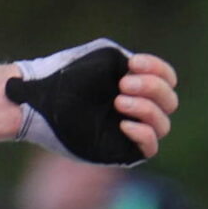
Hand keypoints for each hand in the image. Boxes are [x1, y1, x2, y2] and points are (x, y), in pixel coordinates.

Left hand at [9, 41, 177, 164]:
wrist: (38, 97)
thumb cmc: (64, 75)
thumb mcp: (103, 59)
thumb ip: (131, 64)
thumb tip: (148, 78)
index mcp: (134, 83)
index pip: (167, 79)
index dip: (158, 69)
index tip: (132, 62)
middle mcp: (134, 107)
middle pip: (169, 102)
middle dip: (152, 88)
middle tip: (122, 84)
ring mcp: (127, 129)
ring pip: (163, 124)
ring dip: (147, 109)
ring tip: (119, 101)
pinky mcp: (117, 150)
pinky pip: (150, 148)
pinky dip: (144, 133)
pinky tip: (123, 123)